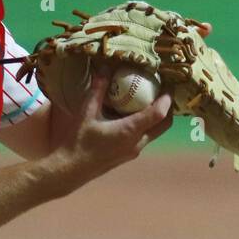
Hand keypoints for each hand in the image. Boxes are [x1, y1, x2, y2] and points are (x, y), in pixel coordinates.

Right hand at [40, 68, 173, 194]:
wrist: (70, 170)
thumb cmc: (78, 142)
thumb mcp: (86, 113)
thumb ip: (97, 90)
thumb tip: (105, 68)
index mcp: (130, 131)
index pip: (159, 113)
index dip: (167, 98)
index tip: (168, 84)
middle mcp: (137, 142)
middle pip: (164, 124)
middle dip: (167, 107)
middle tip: (162, 91)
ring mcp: (134, 151)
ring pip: (155, 132)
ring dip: (157, 117)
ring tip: (148, 101)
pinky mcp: (128, 155)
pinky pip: (145, 138)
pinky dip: (146, 125)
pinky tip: (132, 116)